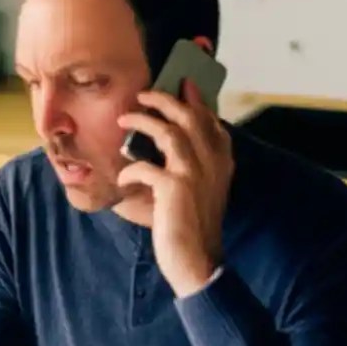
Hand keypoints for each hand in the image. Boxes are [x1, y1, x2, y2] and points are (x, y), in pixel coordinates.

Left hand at [116, 79, 233, 296]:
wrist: (198, 261)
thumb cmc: (195, 226)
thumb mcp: (203, 191)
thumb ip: (196, 164)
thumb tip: (174, 140)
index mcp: (222, 162)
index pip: (211, 120)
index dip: (196, 100)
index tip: (182, 83)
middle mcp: (213, 163)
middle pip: (190, 117)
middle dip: (166, 100)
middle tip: (143, 94)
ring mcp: (194, 174)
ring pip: (169, 132)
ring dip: (143, 121)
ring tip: (124, 119)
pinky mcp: (174, 189)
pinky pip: (145, 167)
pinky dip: (131, 169)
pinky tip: (124, 176)